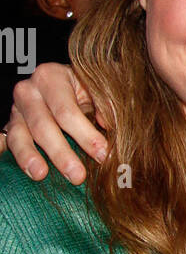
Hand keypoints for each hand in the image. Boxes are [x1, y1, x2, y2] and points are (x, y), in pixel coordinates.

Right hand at [5, 64, 107, 182]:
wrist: (62, 87)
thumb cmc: (84, 89)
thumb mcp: (97, 89)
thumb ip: (105, 104)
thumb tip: (107, 124)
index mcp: (51, 77)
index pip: (67, 111)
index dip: (85, 134)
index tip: (102, 154)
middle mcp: (28, 92)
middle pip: (42, 125)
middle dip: (61, 152)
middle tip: (77, 176)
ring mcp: (16, 110)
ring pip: (19, 135)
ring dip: (30, 157)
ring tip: (41, 175)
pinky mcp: (10, 127)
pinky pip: (8, 142)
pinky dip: (15, 157)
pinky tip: (26, 171)